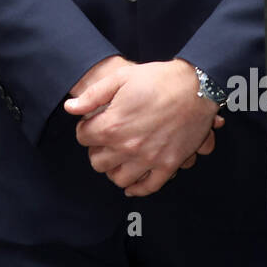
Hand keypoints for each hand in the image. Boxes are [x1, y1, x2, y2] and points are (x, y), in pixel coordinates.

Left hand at [65, 57, 224, 196]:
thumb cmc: (158, 79)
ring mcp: (149, 159)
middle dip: (97, 150)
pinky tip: (132, 183)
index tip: (94, 123)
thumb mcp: (120, 78)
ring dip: (115, 169)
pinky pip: (148, 187)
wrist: (196, 87)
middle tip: (106, 140)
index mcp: (112, 125)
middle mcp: (127, 147)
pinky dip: (137, 188)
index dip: (86, 129)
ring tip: (119, 158)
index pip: (83, 138)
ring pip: (118, 178)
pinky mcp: (168, 165)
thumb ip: (92, 96)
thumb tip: (70, 108)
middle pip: (97, 162)